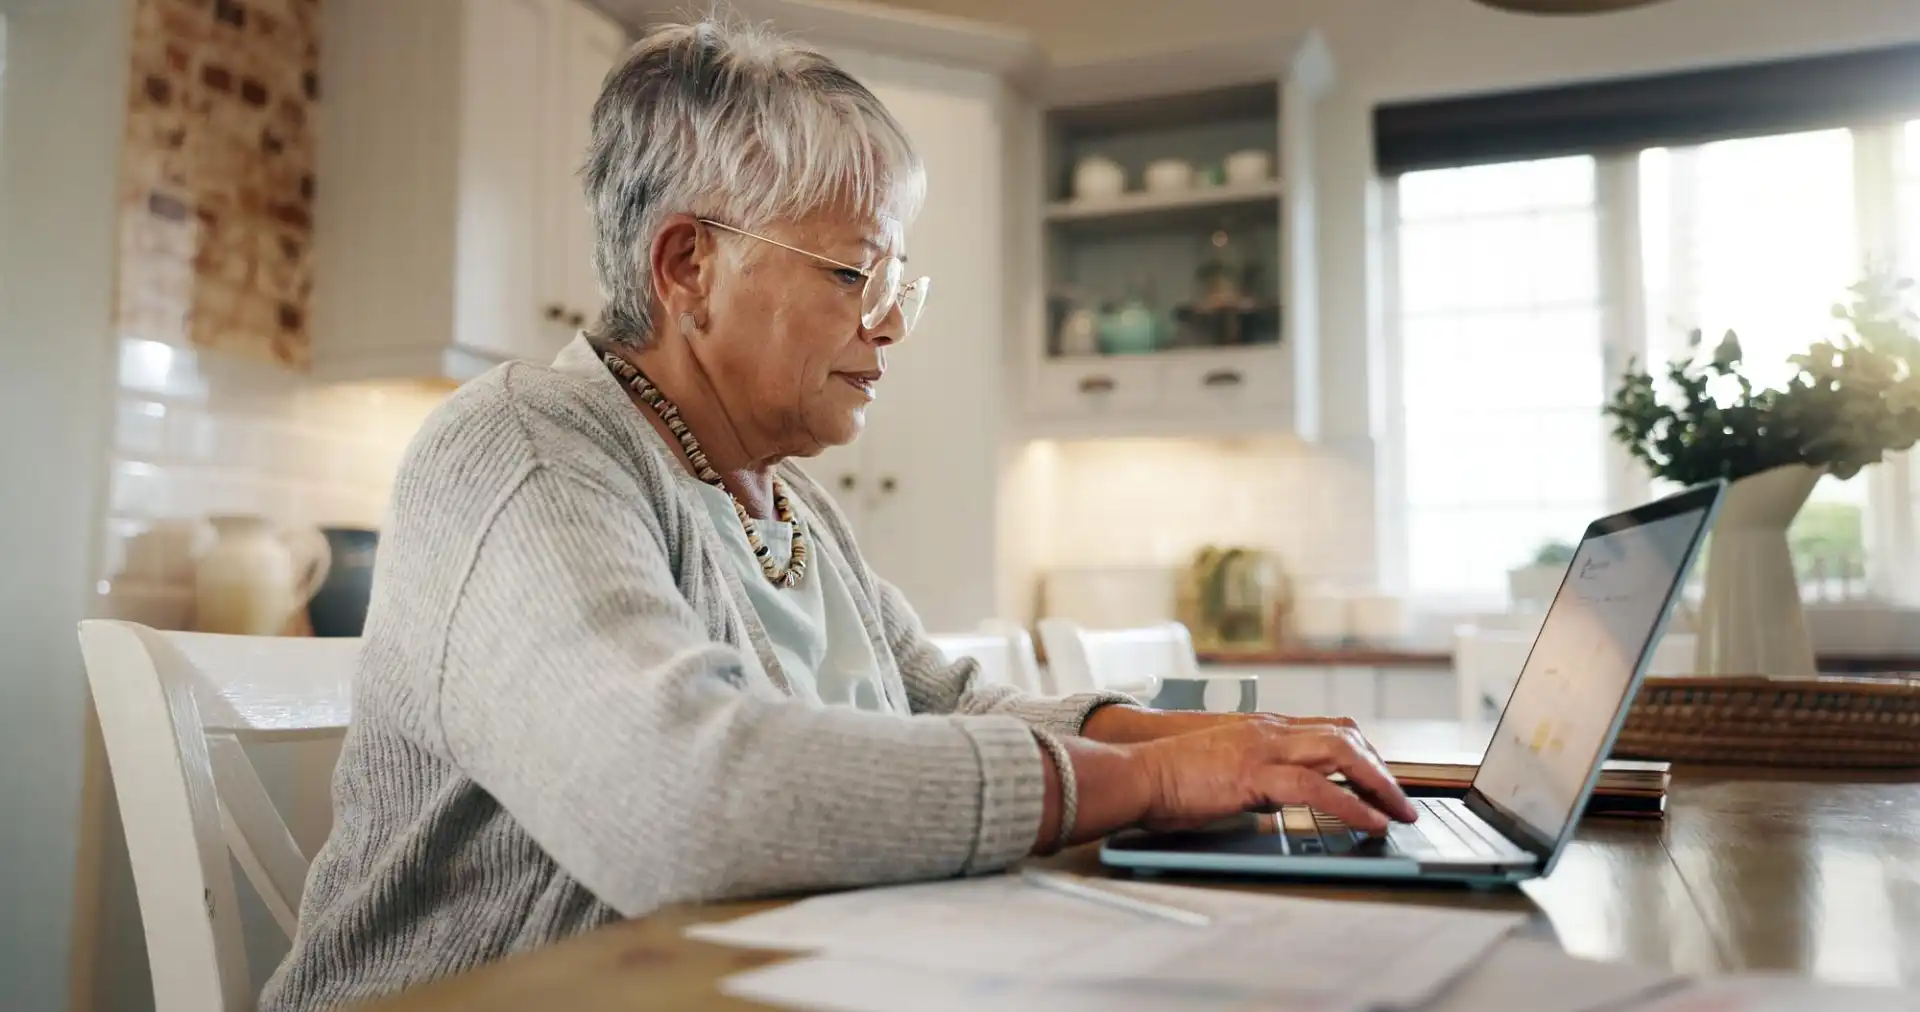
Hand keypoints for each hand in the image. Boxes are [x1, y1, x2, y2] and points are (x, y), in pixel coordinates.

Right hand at [1129, 721, 1414, 833]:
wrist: (1137, 773)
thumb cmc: (1170, 779)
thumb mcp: (1224, 774)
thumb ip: (1256, 781)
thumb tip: (1276, 803)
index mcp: (1263, 729)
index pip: (1330, 728)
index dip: (1364, 752)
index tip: (1382, 780)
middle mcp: (1269, 731)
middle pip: (1345, 734)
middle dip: (1381, 768)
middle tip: (1401, 800)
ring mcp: (1263, 748)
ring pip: (1341, 751)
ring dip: (1377, 783)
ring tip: (1397, 812)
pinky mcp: (1254, 774)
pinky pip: (1316, 787)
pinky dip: (1351, 806)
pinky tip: (1368, 823)